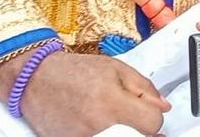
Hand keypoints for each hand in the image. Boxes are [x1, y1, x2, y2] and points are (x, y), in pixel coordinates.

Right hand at [0, 50, 169, 136]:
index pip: (152, 124)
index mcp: (113, 102)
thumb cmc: (75, 71)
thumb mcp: (115, 68)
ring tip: (108, 117)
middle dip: (138, 129)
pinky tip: (94, 123)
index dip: (154, 117)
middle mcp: (98, 125)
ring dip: (120, 132)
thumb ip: (144, 88)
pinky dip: (102, 134)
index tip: (147, 111)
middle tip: (129, 116)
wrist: (34, 78)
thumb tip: (164, 107)